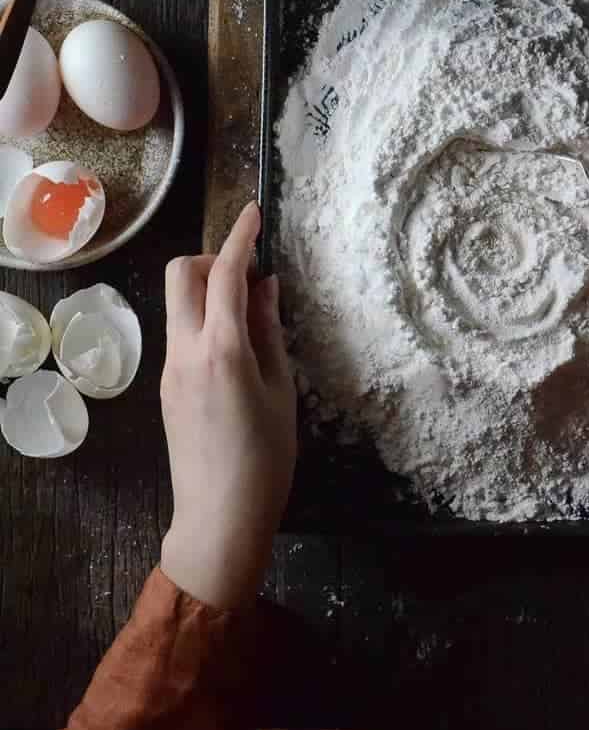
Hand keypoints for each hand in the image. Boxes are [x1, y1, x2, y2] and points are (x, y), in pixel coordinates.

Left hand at [160, 203, 296, 607]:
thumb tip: (266, 286)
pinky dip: (204, 320)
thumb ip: (270, 331)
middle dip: (211, 259)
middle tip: (248, 276)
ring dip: (207, 290)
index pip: (226, 275)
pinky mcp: (166, 386)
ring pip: (178, 303)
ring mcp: (170, 369)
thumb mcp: (281, 389)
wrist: (220, 516)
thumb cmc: (266, 457)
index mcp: (222, 350)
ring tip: (250, 315)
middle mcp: (186, 351)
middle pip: (181, 275)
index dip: (240, 238)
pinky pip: (181, 333)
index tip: (254, 213)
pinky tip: (236, 347)